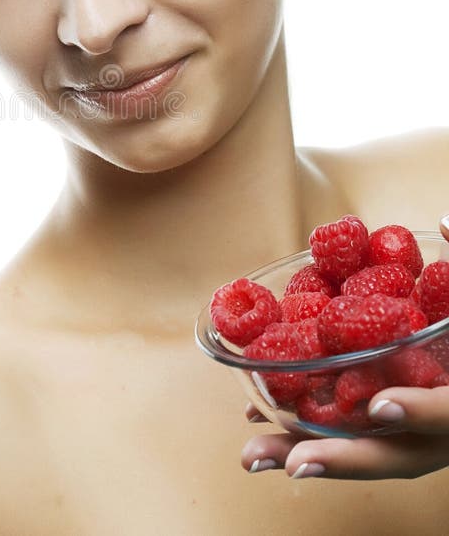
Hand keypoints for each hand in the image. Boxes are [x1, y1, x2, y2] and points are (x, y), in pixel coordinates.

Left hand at [240, 215, 448, 479]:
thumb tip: (443, 221)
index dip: (423, 411)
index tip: (380, 402)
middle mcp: (441, 428)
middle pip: (397, 455)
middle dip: (346, 459)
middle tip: (296, 461)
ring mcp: (413, 435)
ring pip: (363, 455)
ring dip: (307, 455)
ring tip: (253, 453)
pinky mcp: (385, 428)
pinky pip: (347, 439)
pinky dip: (305, 436)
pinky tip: (260, 423)